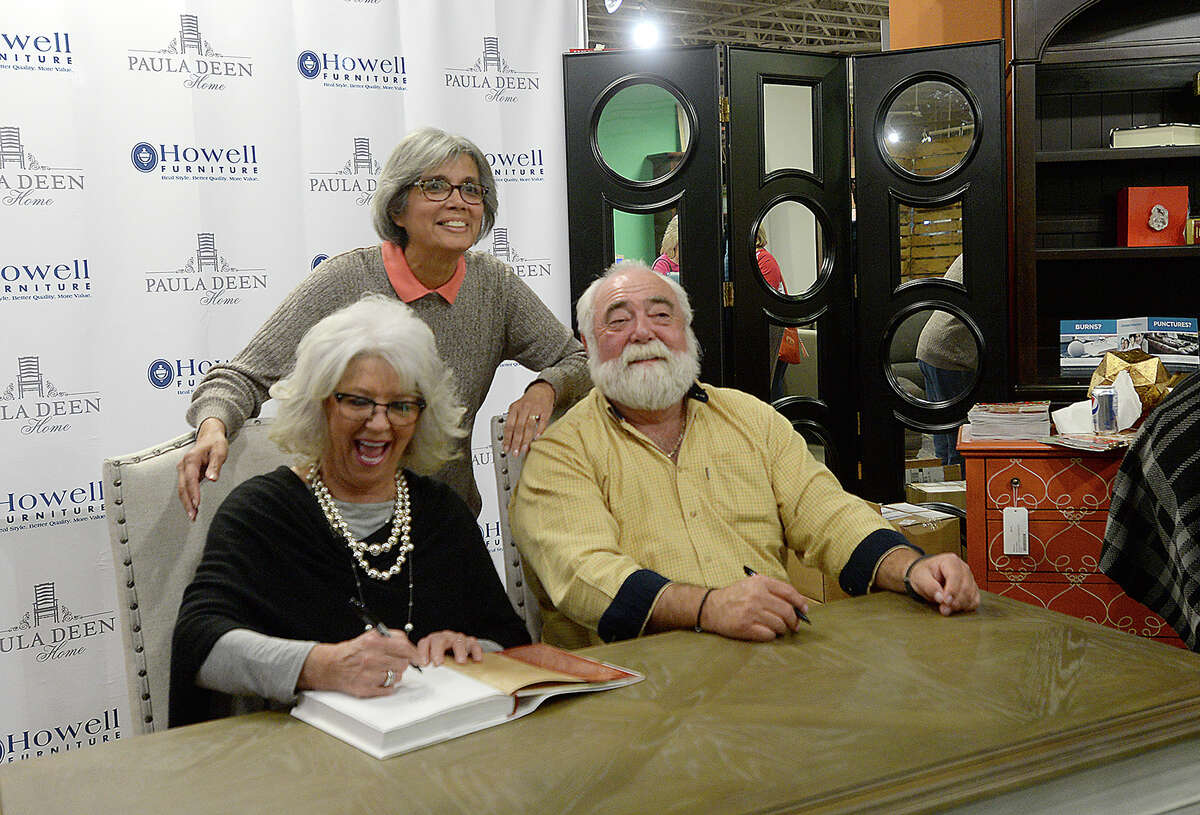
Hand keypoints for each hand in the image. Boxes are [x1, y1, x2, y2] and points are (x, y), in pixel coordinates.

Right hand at [177, 417, 228, 520]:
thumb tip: (212, 478)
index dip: (193, 493)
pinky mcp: (186, 473)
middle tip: (193, 515)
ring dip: (186, 503)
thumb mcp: (219, 451)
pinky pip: (185, 488)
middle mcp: (184, 465)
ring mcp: (183, 469)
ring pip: (182, 489)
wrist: (210, 436)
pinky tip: (192, 507)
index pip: (191, 479)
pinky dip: (188, 498)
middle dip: (187, 502)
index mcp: (191, 459)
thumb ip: (215, 465)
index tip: (197, 504)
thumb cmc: (215, 443)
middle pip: (183, 487)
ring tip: (192, 515)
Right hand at [297, 629, 417, 696]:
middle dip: (401, 663)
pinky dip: (387, 685)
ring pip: (398, 677)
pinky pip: (389, 689)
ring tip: (383, 670)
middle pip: (403, 663)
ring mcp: (369, 675)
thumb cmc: (352, 652)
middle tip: (393, 662)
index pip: (404, 647)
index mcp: (374, 643)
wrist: (331, 667)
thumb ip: (390, 637)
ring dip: (394, 674)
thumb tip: (408, 644)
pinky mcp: (366, 689)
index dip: (413, 652)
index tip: (417, 656)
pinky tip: (379, 679)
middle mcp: (371, 658)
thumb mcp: (370, 636)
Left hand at [416, 630, 481, 666]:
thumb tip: (416, 669)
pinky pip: (474, 645)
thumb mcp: (432, 658)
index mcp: (432, 641)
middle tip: (438, 662)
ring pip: (458, 641)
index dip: (423, 652)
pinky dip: (475, 652)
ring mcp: (458, 639)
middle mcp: (445, 638)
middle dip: (438, 651)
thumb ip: (424, 662)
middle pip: (439, 640)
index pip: (425, 643)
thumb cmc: (443, 654)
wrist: (458, 650)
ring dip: (459, 651)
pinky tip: (476, 659)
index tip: (424, 663)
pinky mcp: (471, 643)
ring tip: (460, 661)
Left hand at [503, 381, 554, 456]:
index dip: (507, 439)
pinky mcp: (545, 411)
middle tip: (515, 452)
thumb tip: (509, 439)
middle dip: (516, 442)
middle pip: (518, 428)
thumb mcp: (517, 408)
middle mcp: (523, 408)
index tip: (506, 448)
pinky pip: (542, 422)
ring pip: (528, 426)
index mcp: (514, 408)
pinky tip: (536, 438)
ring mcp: (535, 409)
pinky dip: (539, 431)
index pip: (509, 426)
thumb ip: (513, 421)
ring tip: (524, 449)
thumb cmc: (529, 402)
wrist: (542, 390)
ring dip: (526, 440)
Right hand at [704, 575, 810, 640]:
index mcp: (760, 583)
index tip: (804, 610)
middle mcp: (757, 596)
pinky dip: (770, 635)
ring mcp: (751, 612)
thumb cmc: (734, 597)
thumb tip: (797, 605)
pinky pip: (769, 635)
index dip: (800, 603)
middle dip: (793, 621)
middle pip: (787, 611)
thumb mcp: (752, 585)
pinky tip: (765, 632)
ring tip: (776, 628)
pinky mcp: (745, 627)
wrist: (710, 608)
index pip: (789, 592)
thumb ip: (773, 591)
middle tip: (793, 625)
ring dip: (781, 629)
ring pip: (780, 625)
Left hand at [906, 553, 979, 615]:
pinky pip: (975, 600)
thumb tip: (941, 598)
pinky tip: (955, 608)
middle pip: (966, 586)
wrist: (927, 575)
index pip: (956, 576)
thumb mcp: (920, 578)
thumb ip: (929, 587)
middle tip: (944, 609)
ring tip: (946, 609)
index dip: (952, 590)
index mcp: (950, 561)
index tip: (945, 601)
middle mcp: (963, 568)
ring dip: (960, 605)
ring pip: (972, 594)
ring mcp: (969, 578)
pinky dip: (967, 607)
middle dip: (956, 600)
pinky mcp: (972, 589)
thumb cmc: (924, 574)